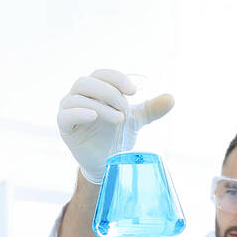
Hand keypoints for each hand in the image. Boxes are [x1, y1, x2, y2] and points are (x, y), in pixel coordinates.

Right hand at [57, 68, 174, 183]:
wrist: (108, 162)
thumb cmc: (117, 136)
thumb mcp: (136, 121)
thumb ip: (151, 109)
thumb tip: (172, 98)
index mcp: (95, 89)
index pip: (102, 74)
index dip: (117, 79)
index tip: (134, 91)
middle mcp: (79, 95)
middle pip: (87, 82)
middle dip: (109, 91)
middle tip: (125, 107)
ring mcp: (69, 110)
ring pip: (77, 96)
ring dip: (100, 103)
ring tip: (118, 118)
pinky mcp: (64, 127)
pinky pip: (65, 114)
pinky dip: (79, 112)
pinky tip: (93, 116)